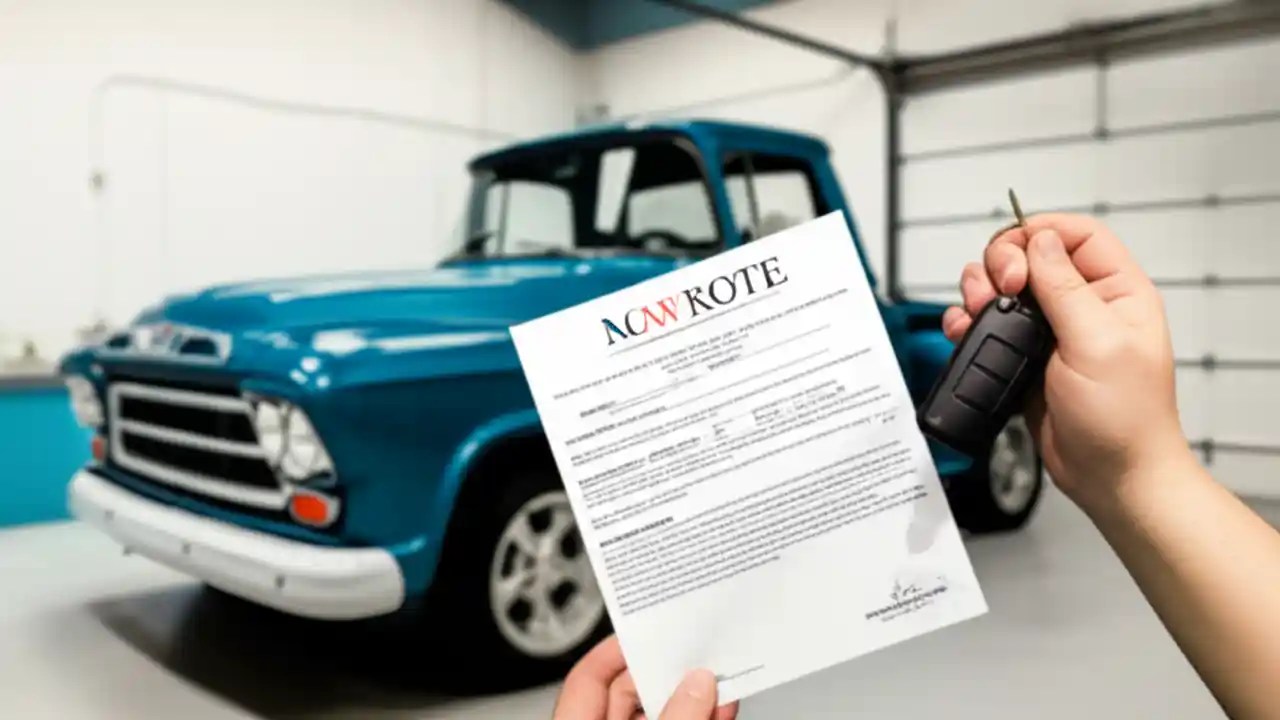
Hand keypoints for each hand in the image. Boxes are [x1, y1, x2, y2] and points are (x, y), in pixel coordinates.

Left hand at [553, 635, 739, 719]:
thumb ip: (676, 717)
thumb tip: (698, 685)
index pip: (587, 679)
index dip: (614, 648)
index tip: (644, 628)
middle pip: (631, 695)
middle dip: (669, 674)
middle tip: (696, 651)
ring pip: (663, 715)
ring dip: (695, 698)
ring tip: (721, 677)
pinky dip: (703, 719)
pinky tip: (724, 707)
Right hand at [941, 214, 1191, 509]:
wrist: (1110, 476)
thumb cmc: (1123, 420)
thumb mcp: (1098, 343)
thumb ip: (1065, 288)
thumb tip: (1040, 241)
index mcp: (1116, 291)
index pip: (1075, 235)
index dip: (1038, 233)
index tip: (1013, 257)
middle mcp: (1083, 305)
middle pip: (1029, 254)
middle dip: (1001, 264)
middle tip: (1000, 291)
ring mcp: (1051, 332)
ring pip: (1003, 288)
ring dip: (979, 293)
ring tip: (978, 314)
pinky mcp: (1025, 357)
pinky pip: (989, 326)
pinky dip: (969, 324)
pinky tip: (965, 333)